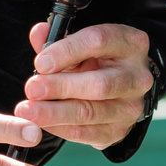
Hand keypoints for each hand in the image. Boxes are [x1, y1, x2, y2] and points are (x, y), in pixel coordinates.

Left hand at [14, 21, 152, 150]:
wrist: (117, 90)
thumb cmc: (95, 60)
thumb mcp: (79, 44)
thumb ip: (57, 39)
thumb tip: (39, 32)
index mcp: (130, 44)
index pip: (99, 42)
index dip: (66, 51)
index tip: (40, 62)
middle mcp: (138, 77)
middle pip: (99, 84)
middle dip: (61, 87)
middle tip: (32, 88)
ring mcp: (132, 107)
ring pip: (90, 112)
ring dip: (54, 112)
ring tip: (28, 110)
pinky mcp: (121, 130)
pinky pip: (86, 133)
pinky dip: (60, 128)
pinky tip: (41, 122)